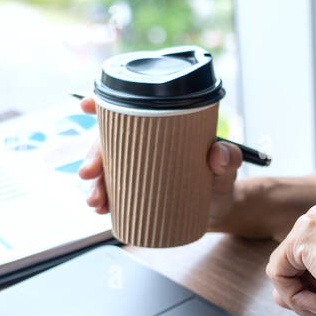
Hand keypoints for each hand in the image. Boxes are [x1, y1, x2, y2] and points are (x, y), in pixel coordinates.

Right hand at [75, 96, 242, 226]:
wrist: (220, 209)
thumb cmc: (221, 179)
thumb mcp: (228, 166)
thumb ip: (229, 157)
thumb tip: (218, 155)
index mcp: (160, 128)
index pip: (129, 110)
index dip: (102, 104)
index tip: (85, 105)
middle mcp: (143, 145)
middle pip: (108, 143)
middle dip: (92, 156)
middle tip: (89, 173)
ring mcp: (137, 169)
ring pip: (106, 171)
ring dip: (94, 184)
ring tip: (96, 202)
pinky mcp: (137, 191)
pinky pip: (113, 193)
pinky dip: (104, 201)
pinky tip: (101, 210)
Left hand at [266, 195, 315, 315]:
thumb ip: (311, 290)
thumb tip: (278, 295)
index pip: (306, 260)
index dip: (314, 293)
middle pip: (290, 263)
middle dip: (305, 297)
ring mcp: (315, 219)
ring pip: (281, 270)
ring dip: (301, 301)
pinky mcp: (304, 234)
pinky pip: (277, 274)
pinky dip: (295, 299)